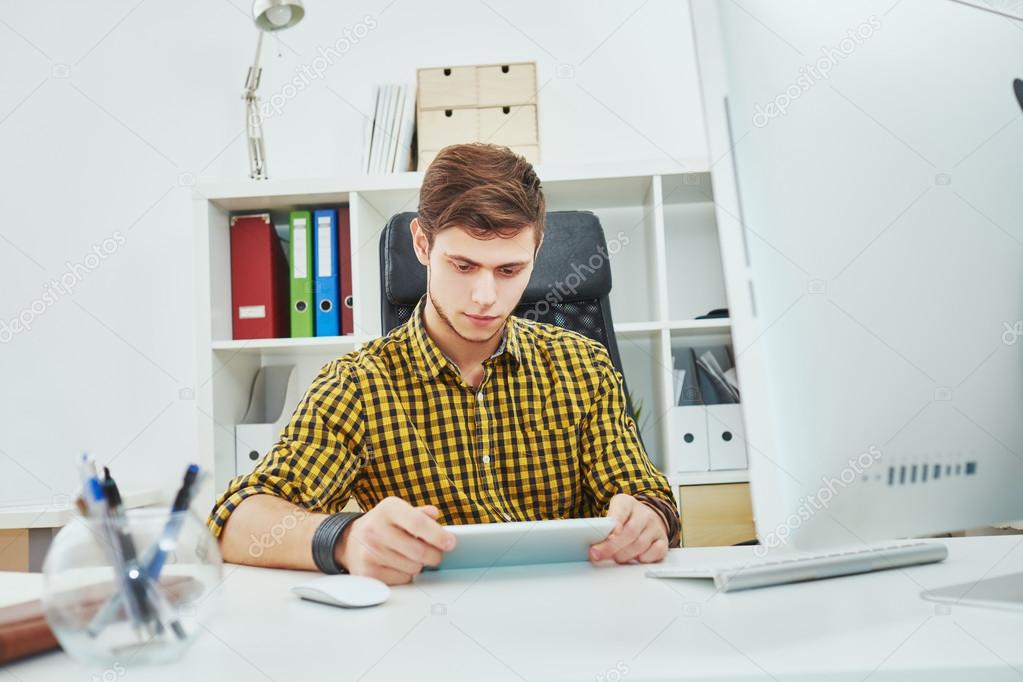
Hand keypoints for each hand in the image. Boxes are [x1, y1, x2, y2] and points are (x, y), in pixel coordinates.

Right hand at [335, 496, 456, 584]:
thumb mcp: (400, 512)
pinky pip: (402, 579)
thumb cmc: (383, 526)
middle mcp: (375, 529)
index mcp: (388, 509)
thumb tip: (434, 516)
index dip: (438, 535)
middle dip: (434, 556)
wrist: (350, 541)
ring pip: (413, 567)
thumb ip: (420, 514)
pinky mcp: (368, 572)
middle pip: (418, 550)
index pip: (418, 523)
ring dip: (418, 565)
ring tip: (410, 557)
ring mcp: (370, 552)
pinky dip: (406, 574)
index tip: (450, 543)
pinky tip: (397, 565)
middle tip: (436, 555)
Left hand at [589, 494, 668, 563]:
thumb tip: (594, 544)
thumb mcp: (612, 514)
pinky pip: (656, 552)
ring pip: (640, 544)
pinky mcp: (663, 540)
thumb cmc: (625, 518)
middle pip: (630, 532)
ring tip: (615, 558)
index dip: (615, 523)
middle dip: (612, 547)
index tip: (607, 535)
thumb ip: (604, 526)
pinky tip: (635, 560)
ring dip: (625, 555)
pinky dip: (644, 558)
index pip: (620, 511)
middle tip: (599, 555)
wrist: (646, 516)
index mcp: (627, 503)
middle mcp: (644, 513)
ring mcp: (655, 527)